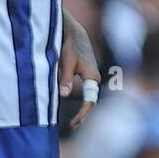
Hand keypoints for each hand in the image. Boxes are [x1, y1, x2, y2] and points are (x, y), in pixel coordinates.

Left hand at [59, 15, 101, 129]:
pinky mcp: (85, 72)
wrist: (73, 31)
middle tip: (71, 126)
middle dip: (82, 114)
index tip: (74, 123)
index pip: (91, 100)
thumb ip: (65, 78)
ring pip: (87, 94)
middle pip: (90, 100)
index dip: (83, 113)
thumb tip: (64, 95)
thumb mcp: (65, 61)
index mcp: (92, 76)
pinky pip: (83, 88)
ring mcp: (90, 74)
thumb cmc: (69, 45)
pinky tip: (66, 101)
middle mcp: (94, 76)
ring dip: (80, 106)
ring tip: (70, 119)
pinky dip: (77, 97)